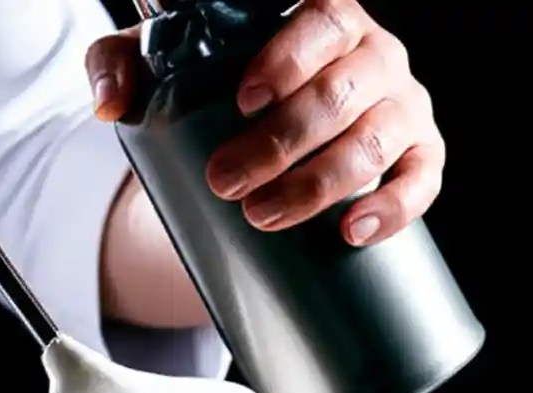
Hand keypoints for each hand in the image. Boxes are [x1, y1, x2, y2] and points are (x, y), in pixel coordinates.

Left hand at [85, 0, 444, 246]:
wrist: (274, 137)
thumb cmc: (223, 90)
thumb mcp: (166, 66)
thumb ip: (121, 65)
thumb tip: (109, 105)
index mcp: (326, 18)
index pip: (323, 21)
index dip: (289, 58)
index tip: (242, 102)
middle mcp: (374, 55)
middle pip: (341, 93)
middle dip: (282, 143)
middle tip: (227, 182)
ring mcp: (402, 106)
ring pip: (375, 140)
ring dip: (320, 183)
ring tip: (264, 216)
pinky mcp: (421, 155)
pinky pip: (423, 179)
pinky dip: (394, 207)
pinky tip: (352, 231)